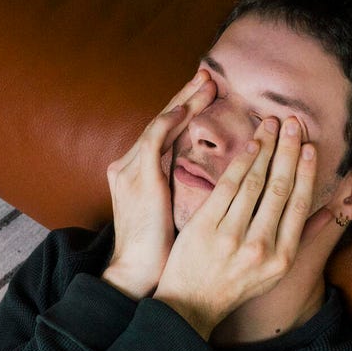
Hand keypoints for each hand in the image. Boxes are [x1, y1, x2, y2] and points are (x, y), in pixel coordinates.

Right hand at [102, 71, 216, 299]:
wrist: (137, 274)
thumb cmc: (163, 252)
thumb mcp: (177, 213)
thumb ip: (189, 190)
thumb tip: (222, 181)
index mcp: (138, 175)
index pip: (165, 133)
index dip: (186, 111)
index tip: (208, 95)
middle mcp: (129, 167)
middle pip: (161, 122)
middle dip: (186, 97)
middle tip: (209, 76)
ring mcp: (129, 171)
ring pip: (160, 124)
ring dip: (184, 102)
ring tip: (206, 83)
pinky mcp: (138, 181)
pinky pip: (154, 142)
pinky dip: (169, 123)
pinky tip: (187, 109)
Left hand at [153, 116, 323, 339]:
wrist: (190, 305)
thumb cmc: (234, 286)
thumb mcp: (274, 273)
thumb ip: (300, 240)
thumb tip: (329, 213)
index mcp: (282, 258)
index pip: (300, 206)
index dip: (306, 173)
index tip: (310, 147)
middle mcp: (260, 248)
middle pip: (280, 189)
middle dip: (289, 151)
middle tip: (293, 123)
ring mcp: (231, 238)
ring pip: (254, 184)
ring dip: (266, 149)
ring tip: (272, 125)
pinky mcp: (205, 229)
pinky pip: (227, 188)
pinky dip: (241, 163)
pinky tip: (250, 145)